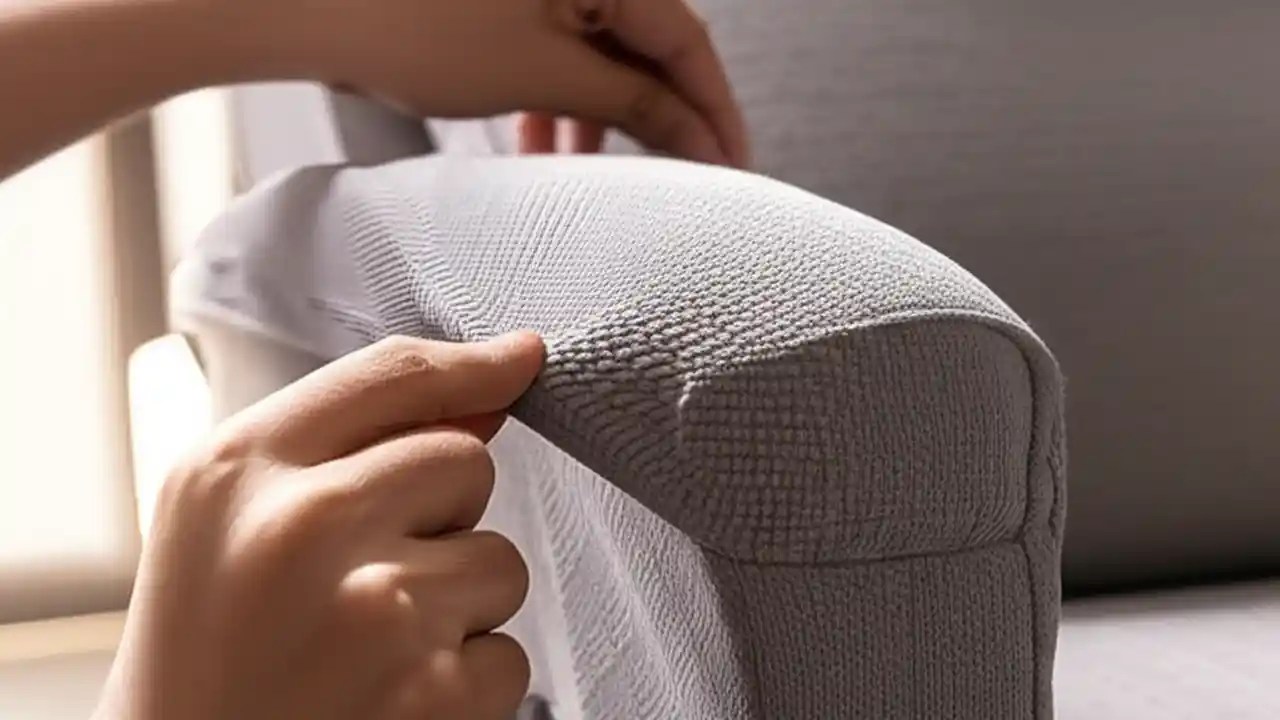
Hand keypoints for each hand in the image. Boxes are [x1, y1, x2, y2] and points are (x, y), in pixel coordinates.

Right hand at [95, 332, 545, 719]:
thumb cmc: (205, 659)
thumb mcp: (223, 527)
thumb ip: (346, 447)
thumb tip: (491, 396)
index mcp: (238, 472)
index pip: (391, 375)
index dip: (472, 362)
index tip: (520, 359)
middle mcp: (306, 526)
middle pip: (465, 460)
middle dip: (442, 517)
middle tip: (363, 585)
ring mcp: (376, 610)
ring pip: (501, 562)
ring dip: (458, 607)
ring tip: (369, 653)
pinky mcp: (432, 692)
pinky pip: (509, 654)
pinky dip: (466, 686)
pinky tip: (391, 705)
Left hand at [251, 0, 747, 166]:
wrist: (299, 6)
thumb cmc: (407, 24)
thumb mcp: (539, 71)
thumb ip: (629, 99)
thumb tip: (692, 130)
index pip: (686, 40)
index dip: (715, 110)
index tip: (735, 168)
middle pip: (646, 44)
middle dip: (659, 118)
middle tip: (677, 182)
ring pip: (598, 50)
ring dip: (601, 115)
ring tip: (588, 173)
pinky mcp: (503, 1)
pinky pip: (555, 46)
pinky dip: (558, 97)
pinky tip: (542, 142)